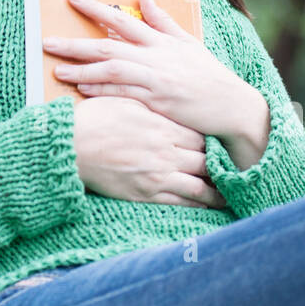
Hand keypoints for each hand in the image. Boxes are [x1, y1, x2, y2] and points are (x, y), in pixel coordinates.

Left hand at [43, 0, 268, 163]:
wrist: (233, 106)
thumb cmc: (209, 75)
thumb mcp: (188, 42)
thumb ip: (162, 21)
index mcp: (161, 41)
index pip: (123, 19)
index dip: (95, 8)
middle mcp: (156, 57)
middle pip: (109, 45)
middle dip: (75, 43)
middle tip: (47, 41)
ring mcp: (156, 80)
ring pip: (112, 70)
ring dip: (82, 69)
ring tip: (57, 70)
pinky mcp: (158, 102)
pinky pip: (124, 95)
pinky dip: (102, 91)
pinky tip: (83, 89)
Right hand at [71, 95, 227, 208]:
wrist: (71, 146)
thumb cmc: (95, 119)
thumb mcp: (127, 102)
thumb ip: (153, 104)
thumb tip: (170, 100)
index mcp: (162, 126)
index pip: (200, 134)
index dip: (213, 138)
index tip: (222, 141)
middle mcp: (165, 152)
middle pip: (205, 159)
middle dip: (219, 163)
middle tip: (233, 167)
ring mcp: (157, 175)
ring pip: (199, 185)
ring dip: (217, 190)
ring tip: (229, 193)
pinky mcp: (146, 195)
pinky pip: (181, 202)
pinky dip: (198, 204)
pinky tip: (207, 205)